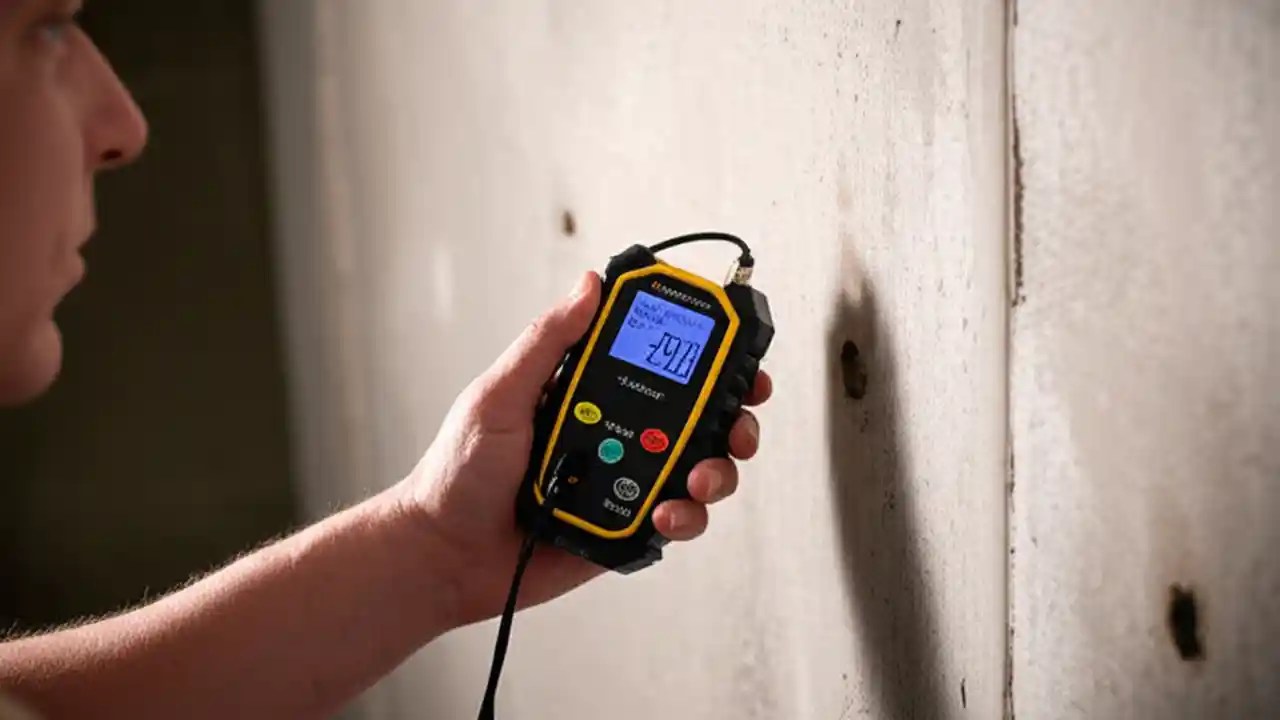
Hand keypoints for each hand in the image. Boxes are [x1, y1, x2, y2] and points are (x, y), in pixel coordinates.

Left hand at [396, 272, 771, 628]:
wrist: (446, 554)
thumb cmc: (458, 472)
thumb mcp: (500, 394)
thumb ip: (548, 342)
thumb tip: (589, 285)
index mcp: (591, 392)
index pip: (660, 363)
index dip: (707, 357)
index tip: (737, 353)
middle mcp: (618, 432)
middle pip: (699, 417)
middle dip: (733, 418)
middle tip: (738, 425)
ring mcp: (626, 480)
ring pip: (700, 468)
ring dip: (717, 472)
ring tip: (699, 481)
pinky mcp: (628, 526)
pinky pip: (678, 519)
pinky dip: (686, 517)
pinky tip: (665, 515)